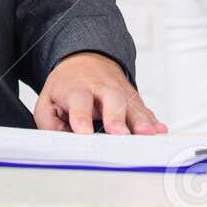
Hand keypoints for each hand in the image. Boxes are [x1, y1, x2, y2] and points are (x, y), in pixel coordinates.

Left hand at [34, 51, 166, 134]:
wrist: (84, 61)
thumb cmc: (67, 88)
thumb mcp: (47, 102)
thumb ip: (50, 125)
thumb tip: (62, 144)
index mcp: (76, 88)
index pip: (79, 102)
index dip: (81, 118)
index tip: (84, 133)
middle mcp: (101, 88)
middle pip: (111, 99)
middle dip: (116, 117)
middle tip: (119, 134)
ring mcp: (120, 91)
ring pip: (132, 104)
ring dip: (140, 120)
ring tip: (147, 134)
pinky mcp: (133, 98)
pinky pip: (144, 110)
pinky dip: (152, 120)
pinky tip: (159, 130)